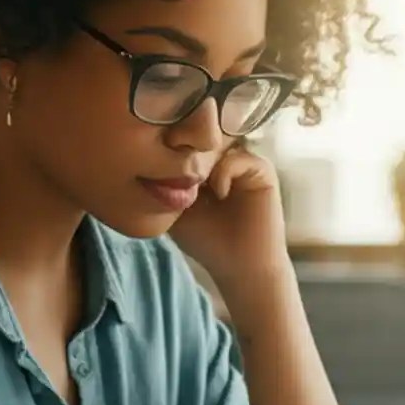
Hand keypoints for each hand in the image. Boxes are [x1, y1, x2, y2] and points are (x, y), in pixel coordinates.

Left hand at [167, 144, 289, 295]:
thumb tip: (141, 156)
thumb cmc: (207, 241)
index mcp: (207, 164)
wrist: (240, 267)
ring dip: (204, 161)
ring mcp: (246, 163)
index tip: (161, 163)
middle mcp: (227, 158)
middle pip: (202, 137)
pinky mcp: (263, 172)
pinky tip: (219, 194)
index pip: (186, 140)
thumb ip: (162, 180)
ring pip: (219, 143)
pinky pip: (240, 157)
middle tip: (178, 172)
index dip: (172, 147)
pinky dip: (224, 172)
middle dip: (187, 151)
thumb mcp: (174, 206)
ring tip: (197, 185)